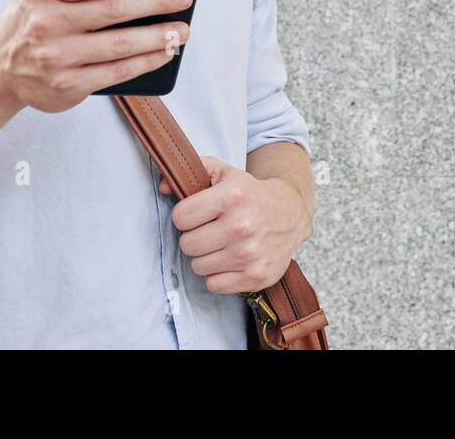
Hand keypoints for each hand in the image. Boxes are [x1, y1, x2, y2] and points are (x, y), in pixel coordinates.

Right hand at [0, 0, 192, 113]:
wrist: (0, 64)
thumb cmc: (33, 10)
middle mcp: (46, 23)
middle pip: (111, 11)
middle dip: (154, 3)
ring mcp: (56, 57)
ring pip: (119, 45)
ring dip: (158, 36)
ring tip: (182, 29)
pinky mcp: (67, 86)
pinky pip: (116, 73)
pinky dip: (146, 62)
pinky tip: (164, 53)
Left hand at [160, 156, 308, 294]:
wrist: (290, 214)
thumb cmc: (250, 194)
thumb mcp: (225, 173)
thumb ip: (193, 170)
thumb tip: (163, 188)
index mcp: (232, 196)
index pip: (180, 217)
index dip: (185, 215)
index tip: (198, 213)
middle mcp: (241, 226)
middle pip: (187, 244)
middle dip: (195, 237)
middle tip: (211, 230)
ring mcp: (249, 254)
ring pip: (198, 266)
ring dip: (206, 257)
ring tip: (222, 244)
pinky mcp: (255, 276)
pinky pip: (213, 285)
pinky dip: (218, 274)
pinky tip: (230, 259)